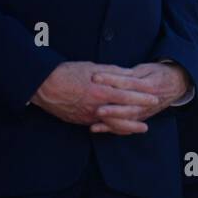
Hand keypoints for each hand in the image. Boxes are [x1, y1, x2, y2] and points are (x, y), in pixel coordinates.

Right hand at [31, 61, 159, 132]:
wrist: (43, 86)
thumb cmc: (68, 72)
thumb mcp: (93, 67)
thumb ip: (113, 72)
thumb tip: (130, 74)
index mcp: (101, 90)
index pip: (127, 96)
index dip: (142, 97)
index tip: (154, 98)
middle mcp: (96, 105)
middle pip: (123, 114)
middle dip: (139, 116)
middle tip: (150, 120)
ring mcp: (88, 115)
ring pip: (113, 124)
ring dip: (128, 127)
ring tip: (141, 128)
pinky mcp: (81, 120)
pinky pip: (100, 126)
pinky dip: (112, 128)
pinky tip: (122, 129)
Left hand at [88, 63, 190, 134]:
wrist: (176, 84)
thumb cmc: (158, 74)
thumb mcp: (146, 69)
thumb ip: (129, 74)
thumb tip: (110, 73)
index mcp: (149, 85)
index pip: (128, 83)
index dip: (111, 80)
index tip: (94, 77)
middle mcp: (149, 101)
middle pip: (130, 107)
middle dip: (113, 109)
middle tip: (97, 108)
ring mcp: (146, 111)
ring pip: (128, 118)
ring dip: (111, 120)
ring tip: (95, 118)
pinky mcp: (141, 117)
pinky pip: (126, 126)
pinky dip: (110, 128)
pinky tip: (95, 128)